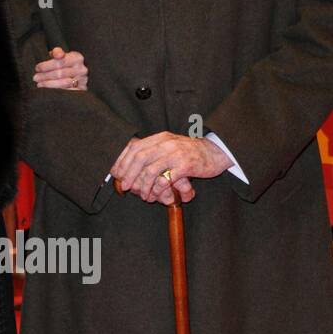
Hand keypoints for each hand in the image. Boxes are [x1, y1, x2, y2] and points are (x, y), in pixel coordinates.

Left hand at [33, 46, 87, 90]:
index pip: (60, 62)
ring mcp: (82, 81)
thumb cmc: (67, 64)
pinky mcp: (81, 90)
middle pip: (60, 73)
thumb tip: (55, 53)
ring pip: (63, 83)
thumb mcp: (63, 56)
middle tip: (35, 77)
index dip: (47, 65)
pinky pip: (67, 92)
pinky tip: (48, 91)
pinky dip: (56, 91)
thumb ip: (57, 52)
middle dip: (45, 76)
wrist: (78, 75)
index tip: (37, 68)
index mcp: (77, 58)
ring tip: (39, 84)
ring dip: (49, 84)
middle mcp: (82, 69)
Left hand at [111, 132, 231, 203]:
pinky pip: (166, 179)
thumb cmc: (190, 153)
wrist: (215, 152)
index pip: (135, 147)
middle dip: (129, 174)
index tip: (117, 174)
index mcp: (160, 138)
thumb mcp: (170, 146)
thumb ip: (154, 151)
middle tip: (125, 186)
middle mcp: (166, 143)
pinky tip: (157, 196)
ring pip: (151, 170)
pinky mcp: (186, 165)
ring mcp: (176, 154)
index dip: (123, 161)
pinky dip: (158, 189)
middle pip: (140, 158)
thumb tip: (132, 164)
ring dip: (144, 186)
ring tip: (143, 196)